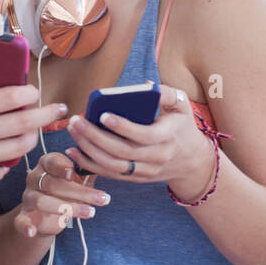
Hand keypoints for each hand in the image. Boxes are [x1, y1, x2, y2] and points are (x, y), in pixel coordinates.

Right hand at [0, 83, 66, 197]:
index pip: (11, 96)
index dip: (30, 92)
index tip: (35, 91)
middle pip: (24, 122)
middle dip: (47, 113)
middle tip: (58, 109)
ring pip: (20, 147)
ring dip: (32, 137)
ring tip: (35, 131)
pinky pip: (2, 170)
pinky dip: (8, 161)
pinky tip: (7, 155)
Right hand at [13, 152, 110, 238]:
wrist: (51, 214)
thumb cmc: (68, 191)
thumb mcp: (80, 179)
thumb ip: (88, 170)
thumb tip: (99, 162)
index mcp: (46, 164)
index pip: (52, 162)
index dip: (61, 167)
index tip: (73, 173)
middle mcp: (34, 178)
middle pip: (52, 183)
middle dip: (79, 192)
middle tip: (102, 199)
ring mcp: (28, 197)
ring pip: (42, 201)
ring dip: (67, 208)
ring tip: (90, 213)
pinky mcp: (24, 216)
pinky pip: (20, 221)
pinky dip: (25, 226)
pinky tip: (31, 231)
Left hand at [64, 85, 215, 200]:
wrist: (192, 161)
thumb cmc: (182, 126)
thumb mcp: (182, 106)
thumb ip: (166, 94)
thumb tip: (145, 86)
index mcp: (168, 137)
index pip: (144, 135)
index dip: (123, 127)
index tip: (103, 115)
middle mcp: (156, 157)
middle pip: (122, 152)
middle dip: (95, 137)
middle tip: (76, 121)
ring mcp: (145, 171)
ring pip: (112, 166)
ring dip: (88, 150)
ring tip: (73, 131)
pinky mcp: (135, 178)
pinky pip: (109, 174)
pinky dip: (89, 164)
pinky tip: (73, 151)